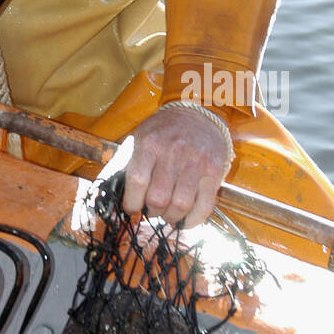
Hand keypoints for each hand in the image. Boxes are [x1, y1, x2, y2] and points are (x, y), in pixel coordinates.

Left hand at [122, 104, 231, 228]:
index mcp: (150, 143)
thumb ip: (130, 163)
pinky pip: (204, 206)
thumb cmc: (165, 130)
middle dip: (151, 212)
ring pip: (180, 205)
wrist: (199, 113)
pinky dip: (193, 220)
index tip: (131, 208)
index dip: (131, 202)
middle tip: (152, 210)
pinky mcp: (214, 172)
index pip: (137, 181)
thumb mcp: (142, 137)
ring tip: (167, 214)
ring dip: (171, 217)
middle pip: (158, 198)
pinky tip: (185, 219)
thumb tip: (119, 197)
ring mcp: (196, 162)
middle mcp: (173, 152)